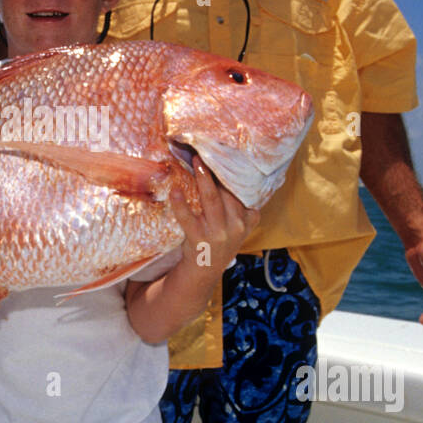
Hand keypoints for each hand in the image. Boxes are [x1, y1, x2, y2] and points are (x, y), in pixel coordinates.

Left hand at [169, 158, 260, 274]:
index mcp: (247, 220)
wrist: (205, 270)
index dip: (232, 172)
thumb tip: (232, 169)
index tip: (226, 154)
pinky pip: (188, 218)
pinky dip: (180, 204)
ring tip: (196, 161)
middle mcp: (236, 226)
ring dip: (204, 178)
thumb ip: (239, 205)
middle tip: (206, 151)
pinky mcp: (199, 239)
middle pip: (227, 192)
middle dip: (217, 171)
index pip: (241, 191)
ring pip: (212, 200)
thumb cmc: (219, 240)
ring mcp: (217, 233)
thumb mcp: (237, 225)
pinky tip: (175, 190)